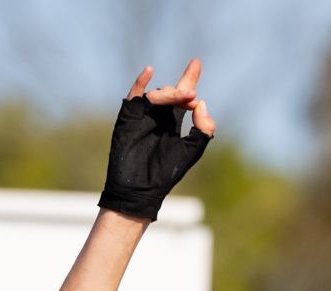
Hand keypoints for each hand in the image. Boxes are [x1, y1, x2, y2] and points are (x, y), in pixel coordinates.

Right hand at [98, 60, 216, 220]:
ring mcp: (143, 114)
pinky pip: (134, 95)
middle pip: (172, 91)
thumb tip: (201, 104)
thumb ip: (202, 130)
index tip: (196, 62)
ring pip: (158, 93)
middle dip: (183, 89)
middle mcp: (158, 115)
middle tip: (190, 95)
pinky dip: (141, 83)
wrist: (140, 186)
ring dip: (169, 94)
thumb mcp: (191, 151)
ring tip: (179, 99)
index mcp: (173, 122)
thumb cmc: (165, 172)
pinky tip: (150, 72)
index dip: (190, 79)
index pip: (184, 97)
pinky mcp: (129, 116)